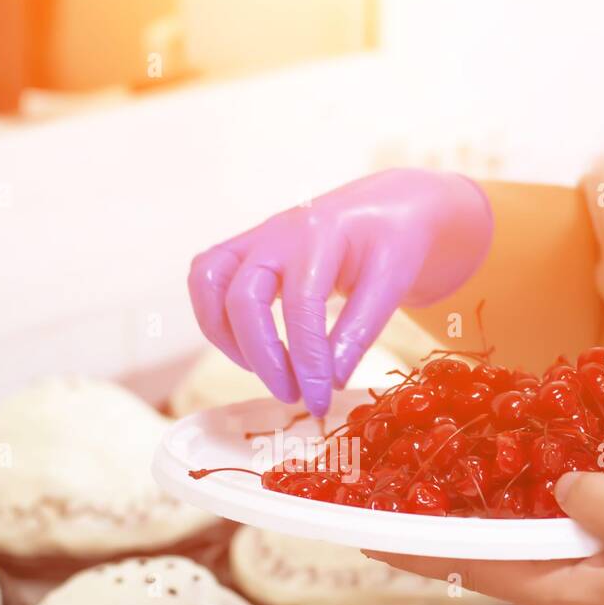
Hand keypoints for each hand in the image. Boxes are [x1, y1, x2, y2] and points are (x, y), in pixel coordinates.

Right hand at [187, 169, 492, 415]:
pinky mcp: (245, 250)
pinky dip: (216, 319)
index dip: (306, 360)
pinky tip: (252, 350)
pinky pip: (207, 279)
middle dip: (262, 357)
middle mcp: (279, 231)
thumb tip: (330, 383)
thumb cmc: (396, 241)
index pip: (301, 305)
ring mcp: (256, 238)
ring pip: (207, 281)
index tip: (320, 400)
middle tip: (294, 395)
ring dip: (225, 336)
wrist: (391, 204)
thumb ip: (360, 331)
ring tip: (265, 372)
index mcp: (322, 234)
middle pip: (242, 296)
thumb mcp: (394, 283)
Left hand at [367, 471, 603, 604]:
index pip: (469, 567)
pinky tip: (599, 526)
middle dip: (487, 528)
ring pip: (548, 567)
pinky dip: (574, 549)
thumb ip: (592, 496)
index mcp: (559, 597)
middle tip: (468, 485)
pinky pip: (578, 576)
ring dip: (540, 536)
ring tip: (549, 497)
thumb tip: (559, 486)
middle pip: (507, 564)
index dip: (415, 549)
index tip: (365, 535)